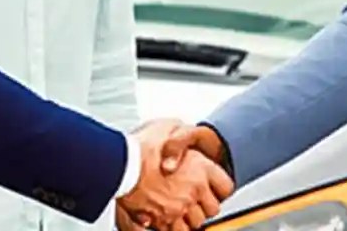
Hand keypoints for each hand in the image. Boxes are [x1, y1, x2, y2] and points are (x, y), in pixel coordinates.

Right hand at [118, 120, 233, 229]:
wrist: (120, 165)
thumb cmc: (140, 147)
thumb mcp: (168, 126)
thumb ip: (182, 133)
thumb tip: (185, 133)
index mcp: (201, 169)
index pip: (226, 187)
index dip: (220, 187)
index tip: (215, 186)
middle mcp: (193, 191)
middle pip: (213, 209)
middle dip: (205, 204)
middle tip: (196, 197)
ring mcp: (178, 208)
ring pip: (196, 223)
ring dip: (190, 216)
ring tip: (181, 206)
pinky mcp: (162, 220)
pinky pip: (176, 230)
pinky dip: (174, 225)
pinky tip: (168, 216)